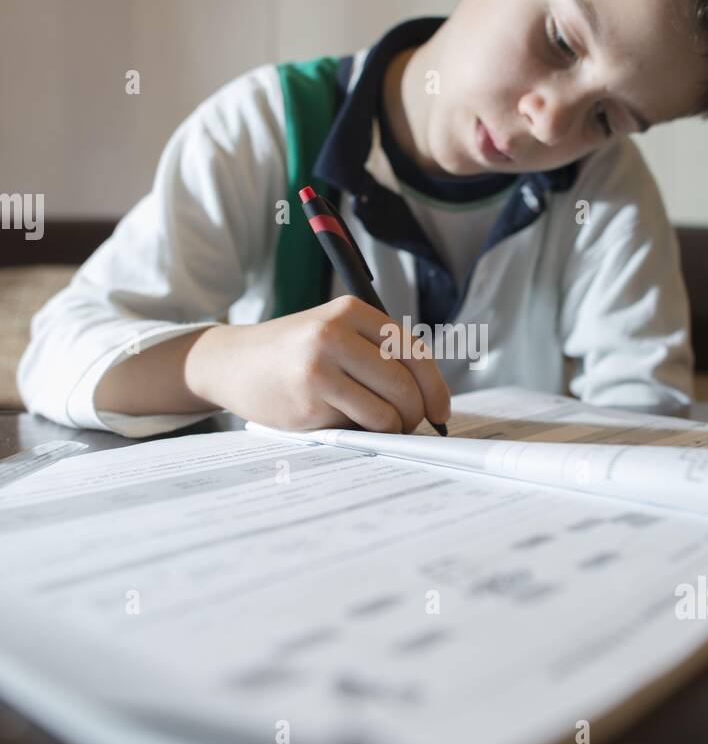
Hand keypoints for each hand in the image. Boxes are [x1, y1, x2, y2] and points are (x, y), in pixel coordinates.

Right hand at [185, 296, 451, 433]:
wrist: (232, 362)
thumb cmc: (292, 352)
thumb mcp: (334, 332)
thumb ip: (377, 351)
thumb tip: (428, 396)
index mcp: (350, 311)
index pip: (414, 352)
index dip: (435, 387)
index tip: (440, 409)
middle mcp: (335, 334)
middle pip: (405, 385)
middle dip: (414, 413)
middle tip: (406, 423)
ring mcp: (320, 369)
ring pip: (387, 411)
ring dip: (391, 428)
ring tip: (376, 424)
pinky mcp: (308, 403)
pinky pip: (359, 427)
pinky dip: (360, 432)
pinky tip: (339, 421)